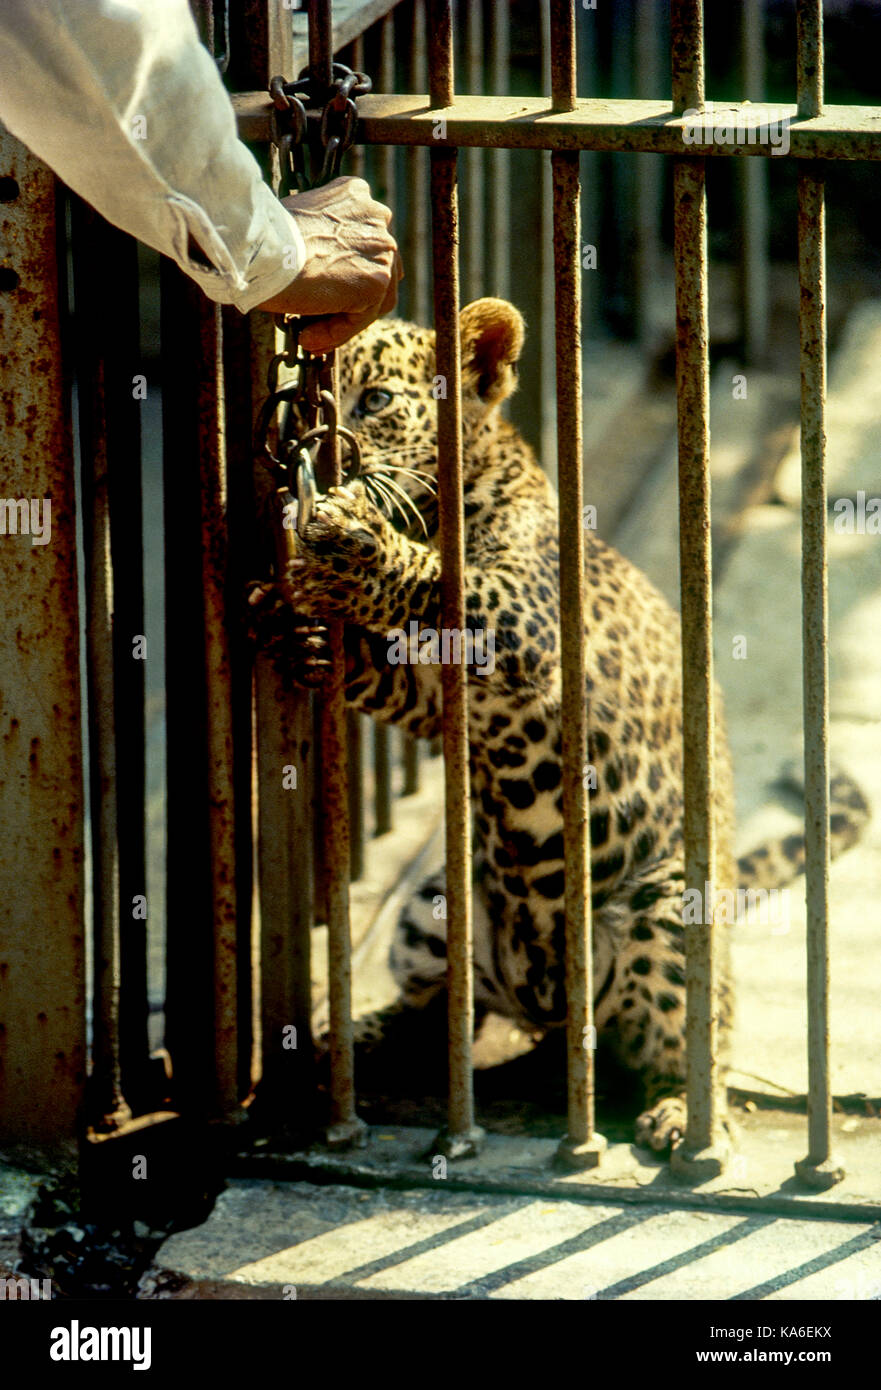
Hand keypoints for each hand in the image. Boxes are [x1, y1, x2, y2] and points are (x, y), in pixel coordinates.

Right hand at [255, 176, 402, 349]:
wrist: (257, 247)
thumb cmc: (263, 237)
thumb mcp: (296, 224)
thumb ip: (321, 239)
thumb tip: (322, 269)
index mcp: (356, 196)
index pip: (364, 243)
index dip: (346, 273)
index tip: (320, 293)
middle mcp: (376, 217)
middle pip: (377, 269)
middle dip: (352, 297)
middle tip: (319, 318)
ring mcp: (380, 249)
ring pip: (372, 298)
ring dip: (341, 320)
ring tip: (309, 334)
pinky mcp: (376, 281)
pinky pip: (360, 318)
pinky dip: (336, 332)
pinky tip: (307, 337)